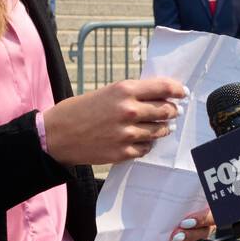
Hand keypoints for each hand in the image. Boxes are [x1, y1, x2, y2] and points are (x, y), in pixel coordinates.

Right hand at [42, 77, 185, 166]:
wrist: (57, 135)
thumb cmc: (79, 110)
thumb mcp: (106, 92)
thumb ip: (131, 94)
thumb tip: (157, 97)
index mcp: (124, 90)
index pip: (163, 88)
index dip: (177, 90)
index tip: (182, 92)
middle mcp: (129, 110)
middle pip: (166, 111)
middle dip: (172, 111)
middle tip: (173, 111)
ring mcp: (127, 133)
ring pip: (159, 131)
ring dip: (162, 128)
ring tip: (161, 127)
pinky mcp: (123, 152)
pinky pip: (146, 148)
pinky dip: (147, 144)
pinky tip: (141, 140)